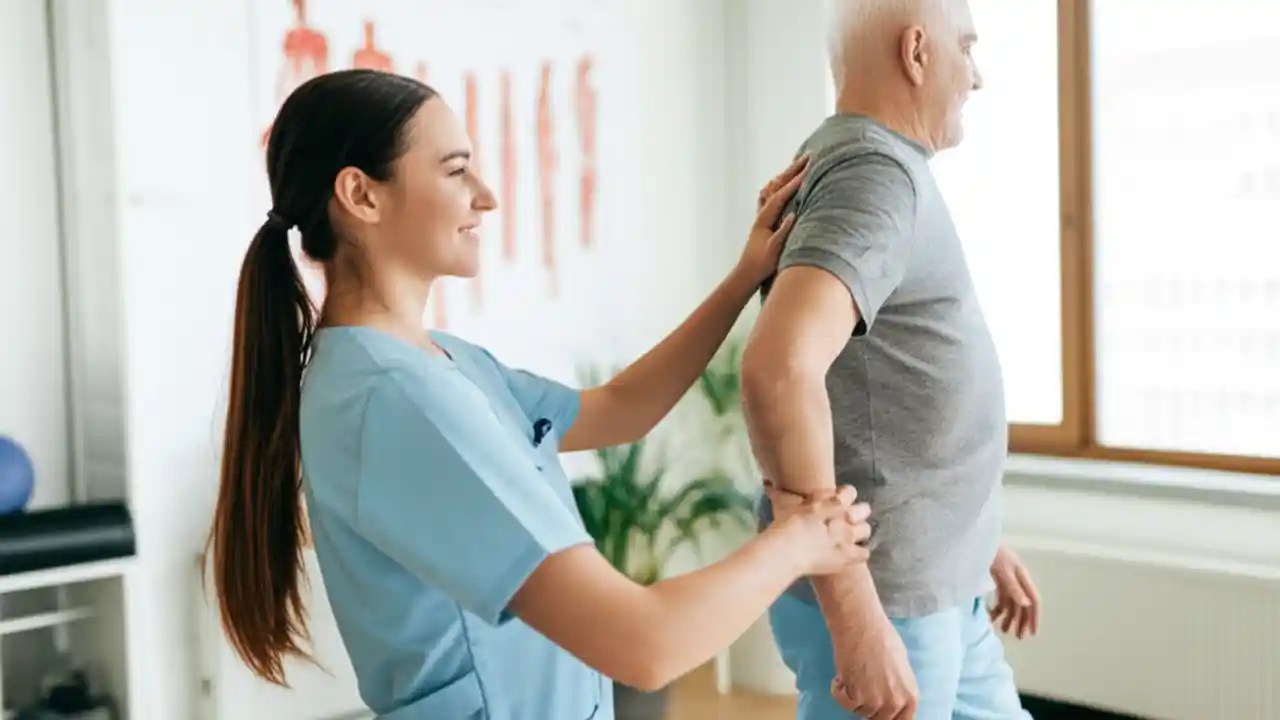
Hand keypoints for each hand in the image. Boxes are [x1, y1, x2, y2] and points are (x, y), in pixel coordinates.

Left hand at [735, 155, 809, 286]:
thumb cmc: (762, 264)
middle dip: (793, 171)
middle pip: (777, 186)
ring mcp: (762, 215)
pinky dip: (778, 186)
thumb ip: (783, 232)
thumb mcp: (775, 249)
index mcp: (765, 218)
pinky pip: (771, 197)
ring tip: (798, 165)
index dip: (795, 182)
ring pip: (773, 188)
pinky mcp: (764, 220)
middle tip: (808, 157)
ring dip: (786, 175)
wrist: (747, 273)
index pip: (782, 195)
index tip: (808, 170)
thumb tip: (793, 215)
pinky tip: (782, 184)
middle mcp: (762, 213)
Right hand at [767, 484, 870, 576]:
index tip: (839, 501)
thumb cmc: (784, 524)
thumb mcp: (784, 503)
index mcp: (832, 500)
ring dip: (859, 533)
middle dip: (858, 514)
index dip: (846, 496)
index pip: (850, 491)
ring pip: (866, 530)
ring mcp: (849, 536)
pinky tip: (850, 555)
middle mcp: (846, 516)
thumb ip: (782, 493)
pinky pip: (865, 553)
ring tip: (849, 538)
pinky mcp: (849, 556)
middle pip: (864, 510)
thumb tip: (767, 482)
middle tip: (847, 520)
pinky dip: (859, 553)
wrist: (788, 549)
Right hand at [831, 621, 918, 719]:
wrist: (861, 624)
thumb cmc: (881, 638)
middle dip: (867, 705)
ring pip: (859, 711)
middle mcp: (895, 703)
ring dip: (852, 695)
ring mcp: (875, 702)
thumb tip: (892, 701)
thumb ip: (898, 689)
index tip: (876, 712)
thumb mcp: (901, 667)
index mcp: (910, 696)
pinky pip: (843, 703)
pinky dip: (838, 689)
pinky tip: (843, 672)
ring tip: (854, 671)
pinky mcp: (856, 697)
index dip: (887, 717)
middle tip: (860, 687)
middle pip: (878, 719)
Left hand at [989, 546, 1039, 638]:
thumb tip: (1026, 605)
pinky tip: (992, 617)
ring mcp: (1008, 581)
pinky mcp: (998, 581)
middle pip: (1024, 605)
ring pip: (1012, 604)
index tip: (1032, 633)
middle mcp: (1018, 581)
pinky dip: (998, 609)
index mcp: (1023, 577)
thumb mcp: (1003, 571)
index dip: (1035, 617)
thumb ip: (1014, 588)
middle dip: (1022, 621)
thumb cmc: (992, 553)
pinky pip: (1001, 599)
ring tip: (1003, 631)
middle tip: (1018, 637)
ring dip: (1010, 618)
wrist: (977, 540)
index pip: (1034, 601)